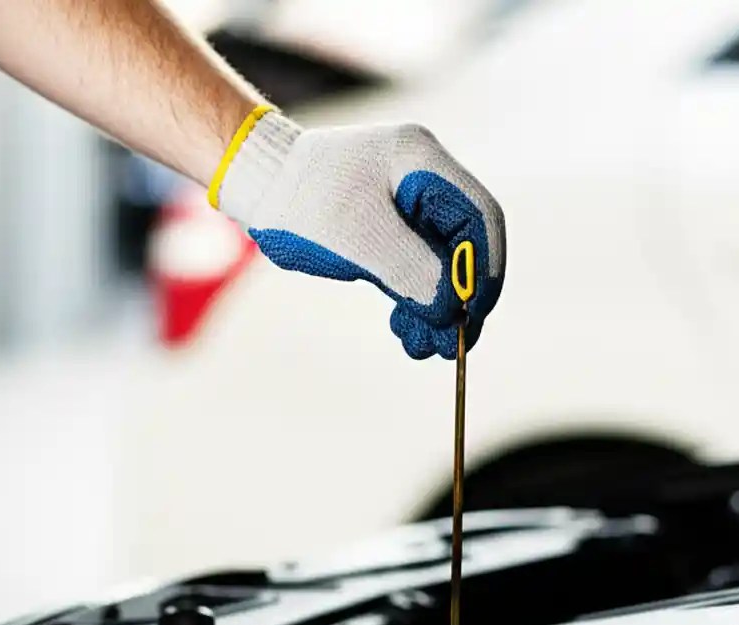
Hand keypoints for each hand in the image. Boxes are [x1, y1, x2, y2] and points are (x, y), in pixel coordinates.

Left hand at [210, 109, 504, 359]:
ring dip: (437, 307)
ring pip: (442, 261)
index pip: (482, 217)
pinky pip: (417, 266)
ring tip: (423, 348)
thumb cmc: (300, 201)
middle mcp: (423, 178)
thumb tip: (455, 311)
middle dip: (460, 297)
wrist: (253, 185)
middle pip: (466, 244)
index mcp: (422, 162)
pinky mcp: (390, 224)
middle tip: (452, 347)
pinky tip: (406, 331)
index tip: (475, 315)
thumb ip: (413, 271)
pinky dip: (416, 299)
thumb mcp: (359, 239)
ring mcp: (408, 202)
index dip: (486, 269)